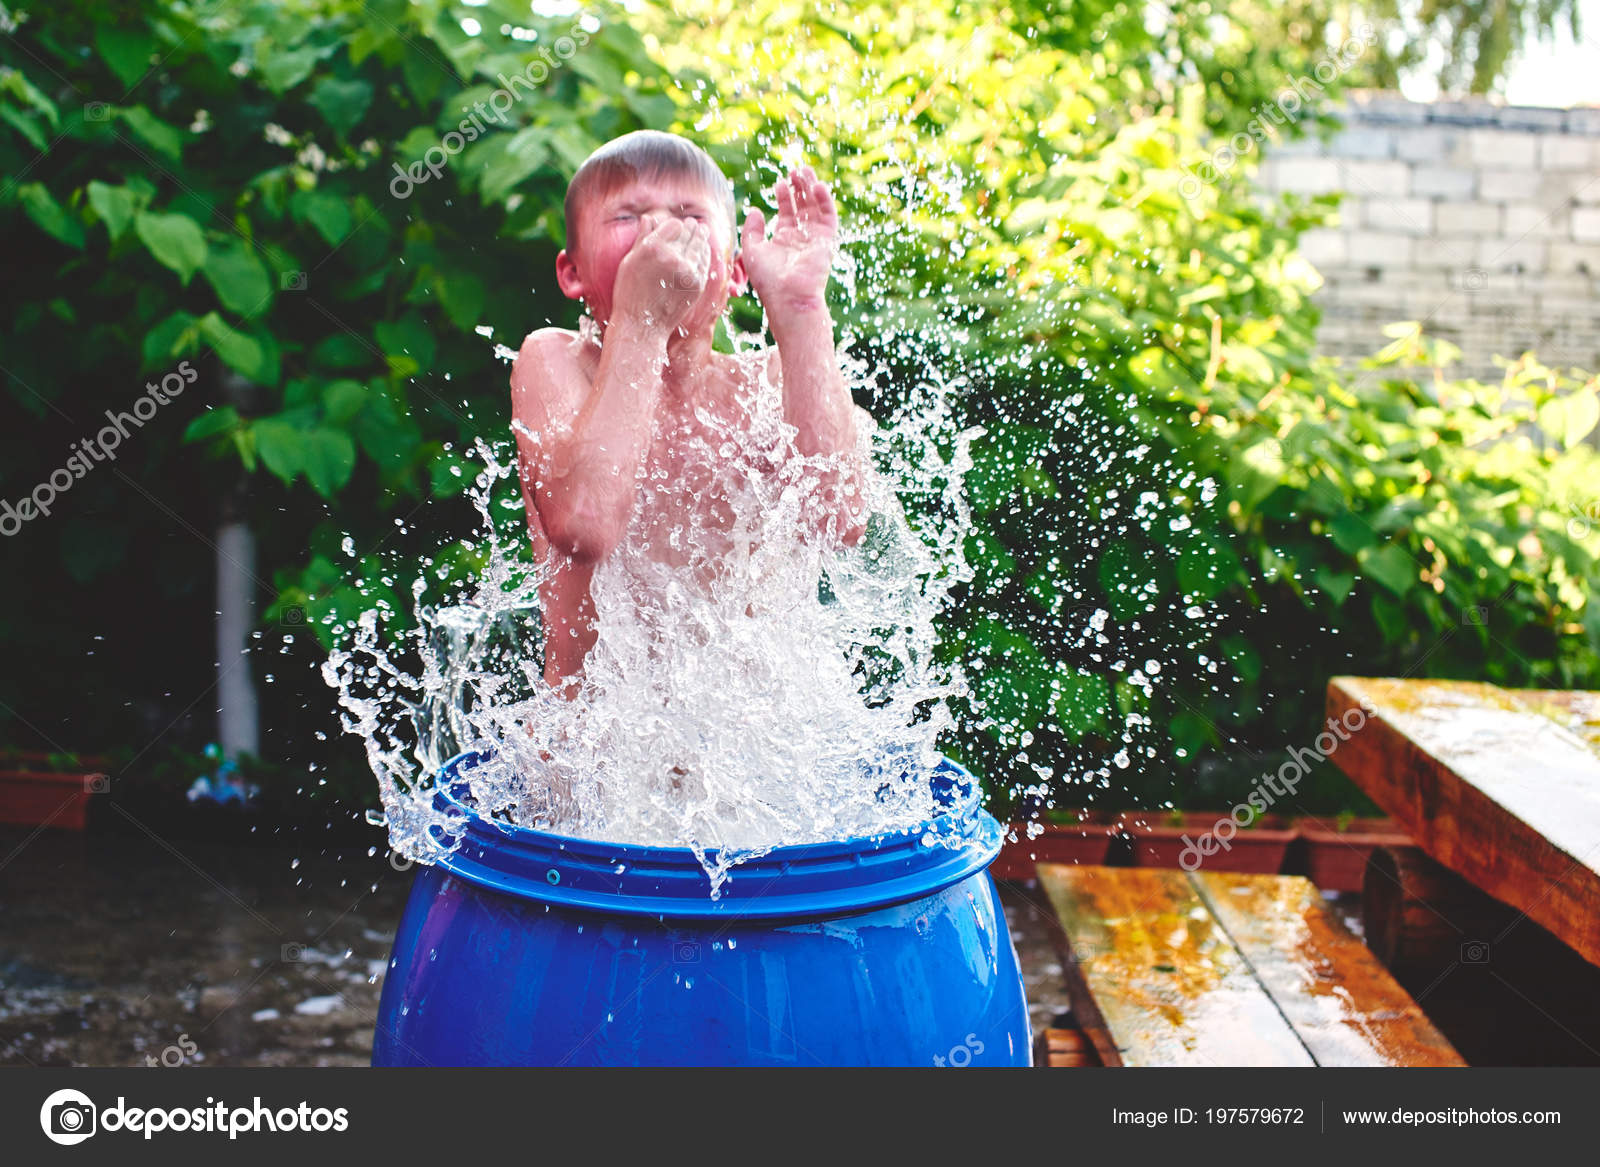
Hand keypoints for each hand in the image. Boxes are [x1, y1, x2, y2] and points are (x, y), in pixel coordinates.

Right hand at [612, 214, 710, 333]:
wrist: (642, 325)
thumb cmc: (629, 293)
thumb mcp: (629, 262)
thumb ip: (642, 238)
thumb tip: (650, 218)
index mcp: (653, 248)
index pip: (674, 224)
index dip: (676, 224)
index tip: (676, 226)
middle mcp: (672, 257)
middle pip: (689, 233)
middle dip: (691, 228)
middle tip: (694, 223)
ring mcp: (687, 272)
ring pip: (700, 246)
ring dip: (701, 237)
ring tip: (702, 230)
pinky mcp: (697, 285)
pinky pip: (705, 263)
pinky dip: (705, 254)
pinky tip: (704, 249)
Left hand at [741, 165, 837, 312]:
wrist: (788, 297)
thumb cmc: (769, 279)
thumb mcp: (752, 251)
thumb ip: (752, 230)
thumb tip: (755, 210)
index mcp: (784, 239)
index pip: (787, 212)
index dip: (784, 196)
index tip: (779, 182)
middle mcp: (801, 237)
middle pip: (802, 206)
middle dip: (799, 187)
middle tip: (795, 170)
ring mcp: (815, 238)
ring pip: (816, 207)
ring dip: (811, 188)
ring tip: (804, 171)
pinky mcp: (827, 240)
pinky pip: (829, 216)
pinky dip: (825, 200)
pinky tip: (817, 185)